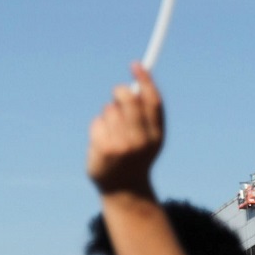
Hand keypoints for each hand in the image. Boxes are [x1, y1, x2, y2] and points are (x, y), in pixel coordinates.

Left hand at [87, 62, 164, 195]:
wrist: (124, 189)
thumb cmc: (136, 157)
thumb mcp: (149, 138)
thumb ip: (146, 115)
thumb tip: (135, 84)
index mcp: (157, 135)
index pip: (153, 101)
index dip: (145, 79)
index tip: (136, 64)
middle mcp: (142, 140)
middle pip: (129, 100)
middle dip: (120, 91)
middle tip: (117, 91)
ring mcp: (123, 144)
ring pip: (110, 110)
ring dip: (109, 113)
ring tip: (112, 130)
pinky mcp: (104, 148)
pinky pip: (98, 122)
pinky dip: (97, 126)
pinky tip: (101, 142)